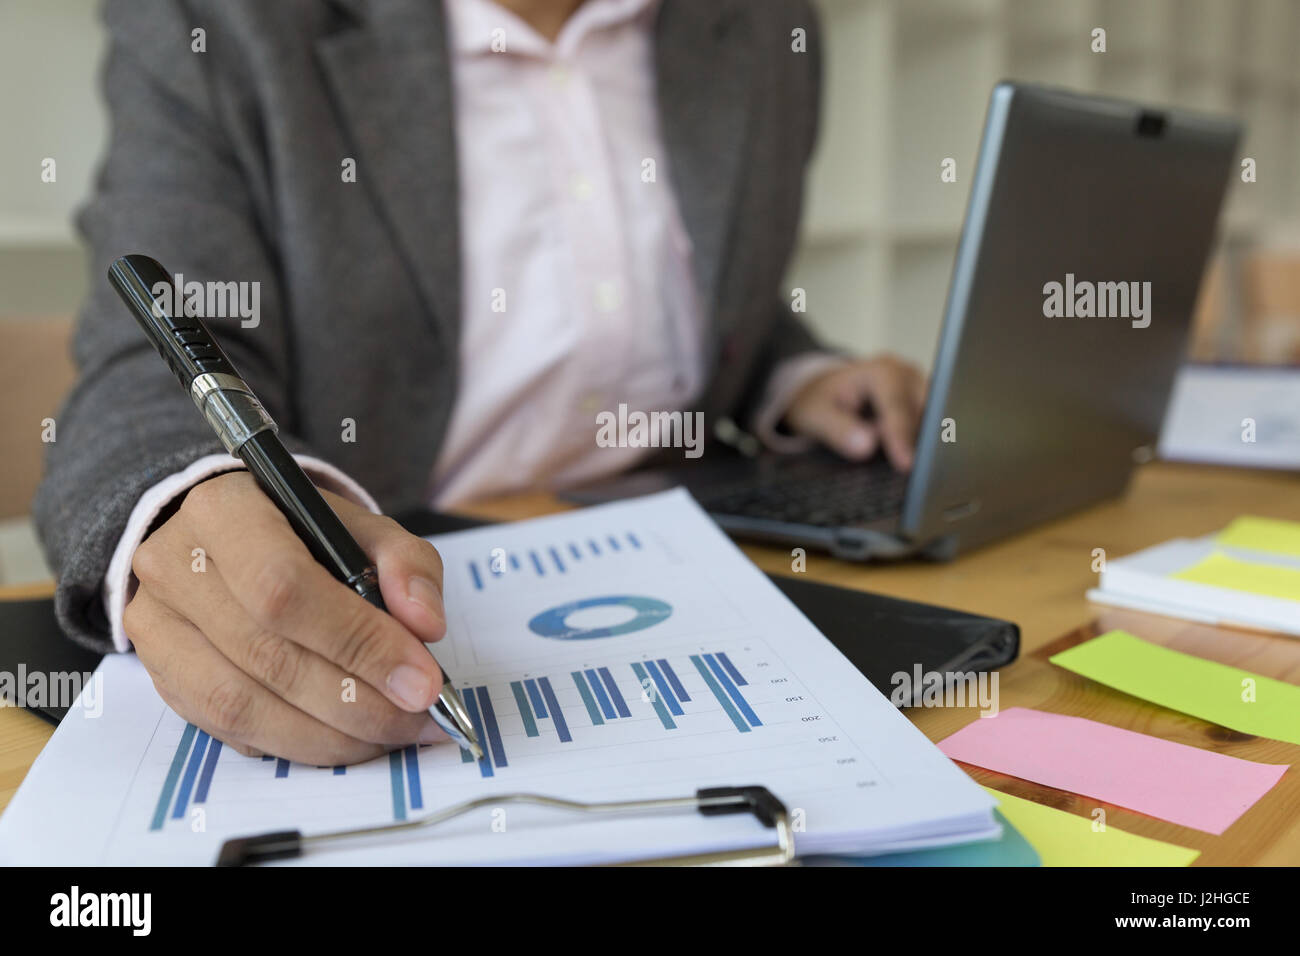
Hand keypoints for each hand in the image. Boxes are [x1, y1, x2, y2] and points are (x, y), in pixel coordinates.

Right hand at [124, 471, 448, 764]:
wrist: (225, 541)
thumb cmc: (303, 534)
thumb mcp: (363, 528)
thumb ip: (406, 564)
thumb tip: (425, 625)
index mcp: (226, 510)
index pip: (285, 586)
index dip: (358, 641)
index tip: (421, 680)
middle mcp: (176, 564)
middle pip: (266, 653)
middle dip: (355, 700)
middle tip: (416, 719)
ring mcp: (155, 625)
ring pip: (240, 704)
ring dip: (326, 736)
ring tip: (387, 736)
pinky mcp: (159, 675)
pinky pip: (225, 729)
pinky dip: (292, 744)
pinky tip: (341, 739)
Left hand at [782, 355, 926, 469]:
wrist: (825, 393)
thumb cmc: (821, 402)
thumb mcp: (816, 415)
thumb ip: (838, 429)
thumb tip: (866, 447)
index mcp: (882, 371)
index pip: (897, 406)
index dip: (901, 436)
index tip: (906, 464)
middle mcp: (907, 376)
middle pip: (924, 413)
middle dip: (921, 444)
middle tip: (918, 477)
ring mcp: (920, 390)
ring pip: (934, 423)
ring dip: (925, 448)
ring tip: (917, 476)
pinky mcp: (925, 406)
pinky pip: (932, 429)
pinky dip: (923, 448)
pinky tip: (914, 468)